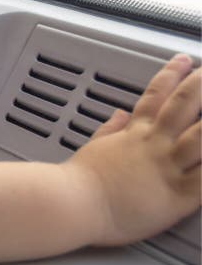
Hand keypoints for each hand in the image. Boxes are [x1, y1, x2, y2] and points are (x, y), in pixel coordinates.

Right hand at [65, 54, 200, 246]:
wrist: (75, 203)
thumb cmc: (80, 182)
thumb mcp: (94, 148)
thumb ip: (111, 130)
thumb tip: (119, 116)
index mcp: (134, 134)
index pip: (156, 96)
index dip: (171, 74)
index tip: (183, 61)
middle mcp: (153, 145)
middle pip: (183, 105)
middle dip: (200, 85)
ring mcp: (167, 166)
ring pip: (201, 136)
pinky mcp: (179, 195)